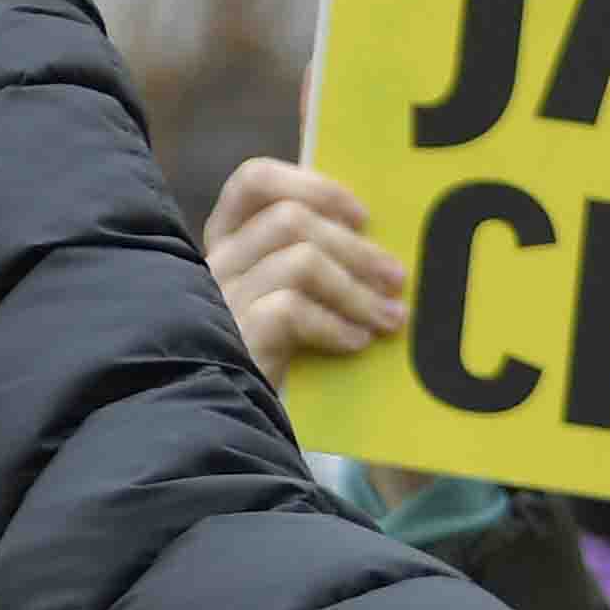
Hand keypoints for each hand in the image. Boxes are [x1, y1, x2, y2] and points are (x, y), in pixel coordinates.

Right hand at [206, 157, 406, 375]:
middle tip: (397, 280)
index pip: (254, 181)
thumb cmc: (268, 359)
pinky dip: (334, 324)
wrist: (228, 428)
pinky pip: (291, 308)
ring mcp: (217, 303)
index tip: (360, 217)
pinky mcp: (230, 339)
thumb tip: (373, 236)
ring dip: (356, 289)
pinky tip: (355, 344)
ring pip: (299, 259)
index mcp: (225, 246)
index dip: (314, 187)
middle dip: (357, 248)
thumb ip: (310, 262)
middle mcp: (213, 267)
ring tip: (387, 319)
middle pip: (291, 219)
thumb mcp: (285, 300)